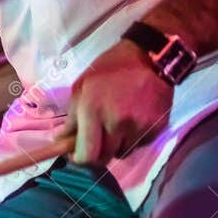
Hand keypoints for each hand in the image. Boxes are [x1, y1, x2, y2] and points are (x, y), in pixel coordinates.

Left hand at [55, 40, 173, 165]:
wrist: (151, 58)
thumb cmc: (111, 69)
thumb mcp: (83, 86)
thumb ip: (71, 117)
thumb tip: (60, 141)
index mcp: (93, 110)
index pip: (86, 155)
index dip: (80, 159)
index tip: (77, 154)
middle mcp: (117, 123)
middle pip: (104, 158)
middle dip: (97, 152)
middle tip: (97, 139)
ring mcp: (139, 127)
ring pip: (122, 153)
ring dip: (116, 145)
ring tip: (117, 125)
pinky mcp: (157, 128)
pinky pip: (139, 145)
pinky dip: (133, 139)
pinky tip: (134, 120)